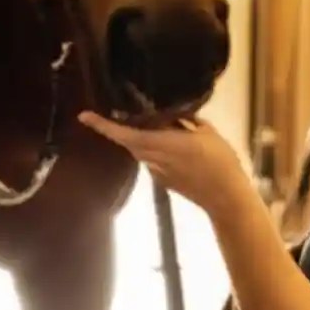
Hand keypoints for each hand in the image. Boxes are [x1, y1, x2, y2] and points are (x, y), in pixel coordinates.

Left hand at [77, 111, 252, 217]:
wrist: (224, 196)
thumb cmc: (219, 161)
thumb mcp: (207, 132)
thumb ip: (187, 121)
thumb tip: (176, 115)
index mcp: (162, 144)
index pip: (125, 134)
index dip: (103, 125)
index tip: (84, 116)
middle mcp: (153, 159)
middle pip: (130, 141)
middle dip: (125, 127)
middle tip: (131, 113)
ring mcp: (156, 173)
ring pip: (142, 150)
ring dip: (145, 138)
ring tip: (167, 129)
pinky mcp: (163, 182)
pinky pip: (153, 160)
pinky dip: (158, 151)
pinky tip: (179, 149)